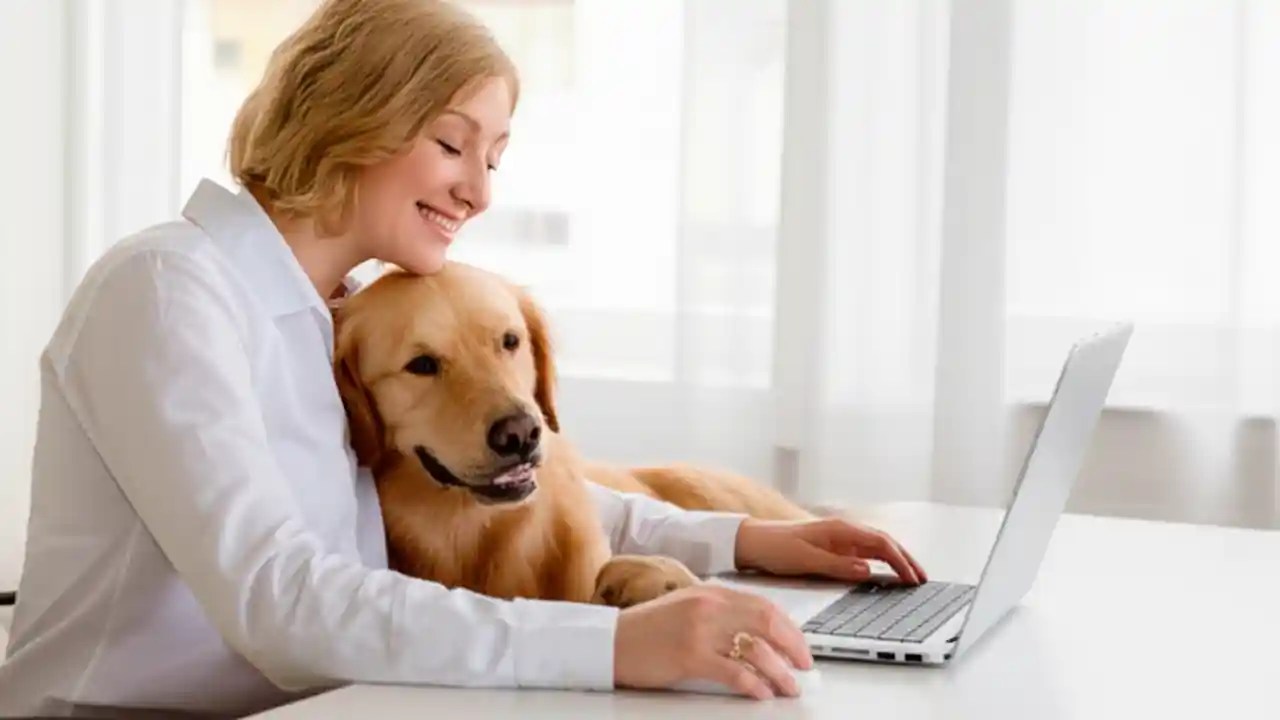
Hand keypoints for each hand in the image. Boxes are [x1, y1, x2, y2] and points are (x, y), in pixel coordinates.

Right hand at [614, 584, 812, 699]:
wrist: (612, 641)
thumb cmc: (649, 630)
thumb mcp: (688, 608)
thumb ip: (721, 613)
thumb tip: (760, 634)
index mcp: (711, 592)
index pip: (764, 605)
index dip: (789, 628)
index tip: (800, 646)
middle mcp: (709, 606)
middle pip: (767, 622)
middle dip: (793, 647)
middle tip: (805, 666)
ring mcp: (699, 630)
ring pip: (756, 649)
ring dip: (780, 672)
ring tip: (789, 687)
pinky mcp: (689, 655)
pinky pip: (734, 671)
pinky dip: (754, 684)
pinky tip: (762, 693)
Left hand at [734, 517, 927, 584]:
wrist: (750, 540)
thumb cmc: (774, 547)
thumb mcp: (806, 560)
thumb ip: (837, 565)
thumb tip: (867, 569)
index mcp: (840, 530)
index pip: (881, 544)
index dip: (901, 561)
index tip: (914, 578)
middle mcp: (842, 530)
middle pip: (884, 542)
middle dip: (906, 559)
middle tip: (922, 579)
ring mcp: (838, 537)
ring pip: (876, 546)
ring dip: (895, 559)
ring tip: (910, 575)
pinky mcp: (831, 545)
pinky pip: (863, 551)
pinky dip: (879, 560)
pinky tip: (883, 571)